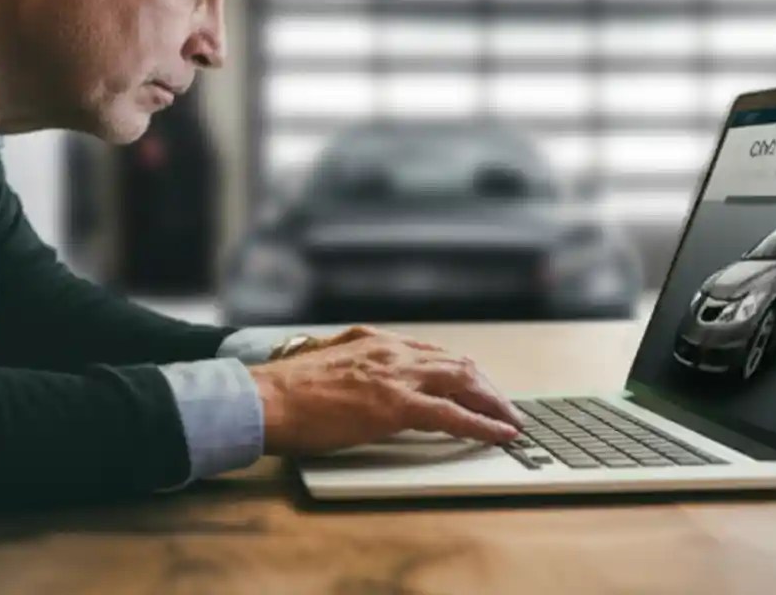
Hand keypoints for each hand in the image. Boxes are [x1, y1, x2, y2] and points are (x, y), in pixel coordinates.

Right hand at [249, 328, 523, 454]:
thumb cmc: (283, 391)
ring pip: (464, 383)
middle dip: (486, 387)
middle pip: (458, 364)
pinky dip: (482, 424)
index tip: (476, 384)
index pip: (434, 352)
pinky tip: (499, 434)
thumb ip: (352, 367)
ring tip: (511, 421)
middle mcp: (393, 352)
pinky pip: (452, 415)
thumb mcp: (326, 365)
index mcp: (376, 342)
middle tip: (504, 407)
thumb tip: (361, 382)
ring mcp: (397, 376)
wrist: (263, 398)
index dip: (461, 371)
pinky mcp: (396, 405)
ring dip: (493, 403)